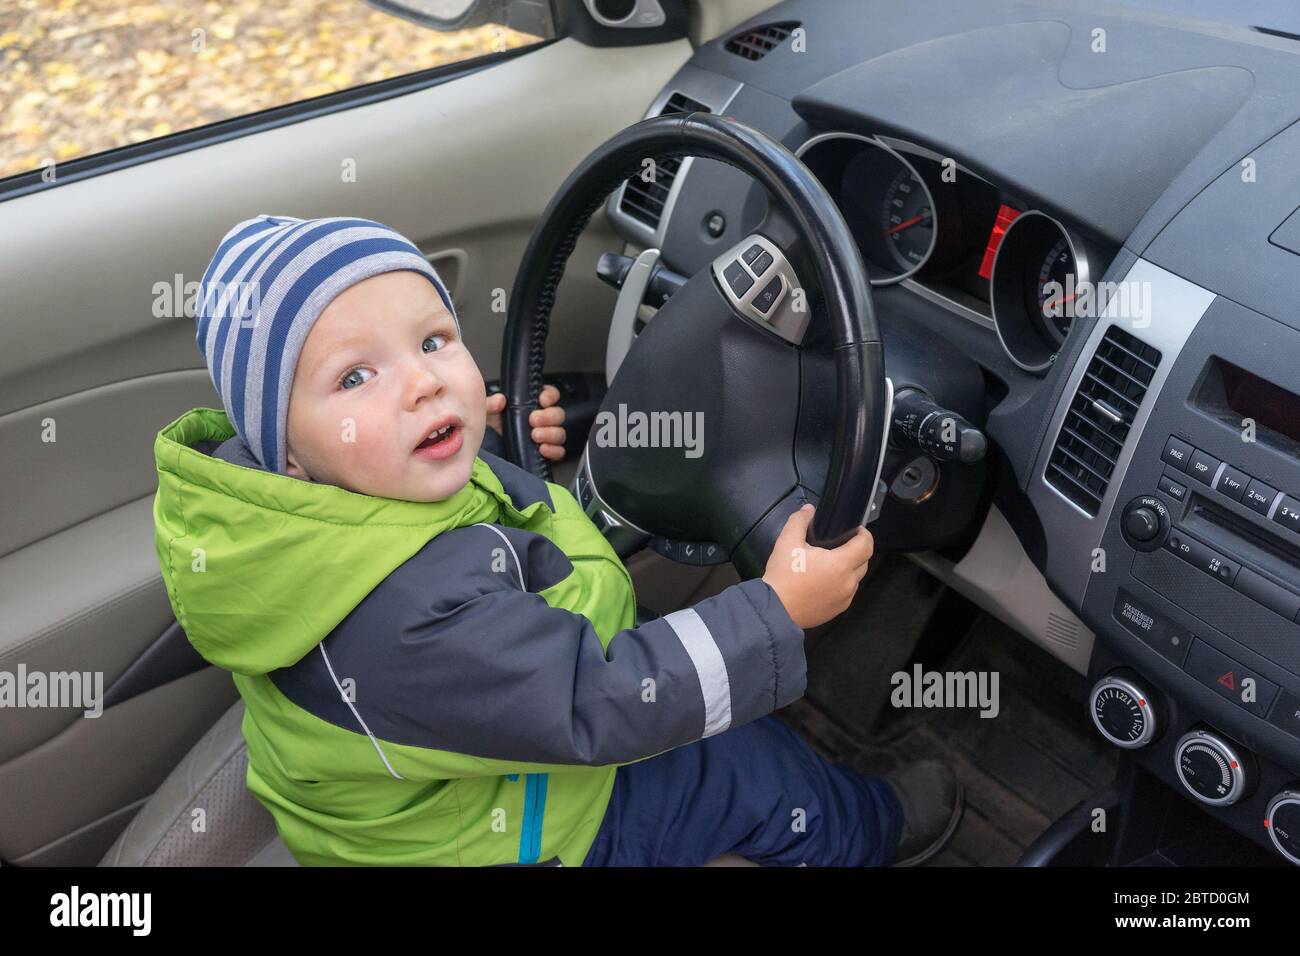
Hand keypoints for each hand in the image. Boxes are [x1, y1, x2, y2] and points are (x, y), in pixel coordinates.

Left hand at [486, 384, 566, 461]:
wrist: (485, 452)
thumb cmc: (486, 429)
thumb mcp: (484, 413)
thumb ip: (490, 404)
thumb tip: (500, 400)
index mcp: (528, 406)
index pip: (549, 395)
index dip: (549, 396)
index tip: (542, 400)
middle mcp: (539, 421)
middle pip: (557, 414)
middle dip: (548, 417)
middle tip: (533, 420)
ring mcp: (543, 438)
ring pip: (559, 433)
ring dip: (550, 433)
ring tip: (535, 436)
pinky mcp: (542, 455)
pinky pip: (558, 452)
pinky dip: (554, 451)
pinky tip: (542, 450)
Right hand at [761, 504, 873, 629]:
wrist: (774, 610)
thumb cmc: (783, 577)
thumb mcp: (787, 542)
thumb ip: (799, 521)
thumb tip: (809, 510)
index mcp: (840, 564)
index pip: (866, 545)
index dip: (864, 534)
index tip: (856, 530)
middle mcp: (847, 583)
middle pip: (864, 561)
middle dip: (857, 550)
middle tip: (841, 543)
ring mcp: (844, 599)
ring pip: (856, 578)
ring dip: (850, 568)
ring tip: (831, 562)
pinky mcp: (837, 610)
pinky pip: (847, 593)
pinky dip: (842, 583)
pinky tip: (825, 580)